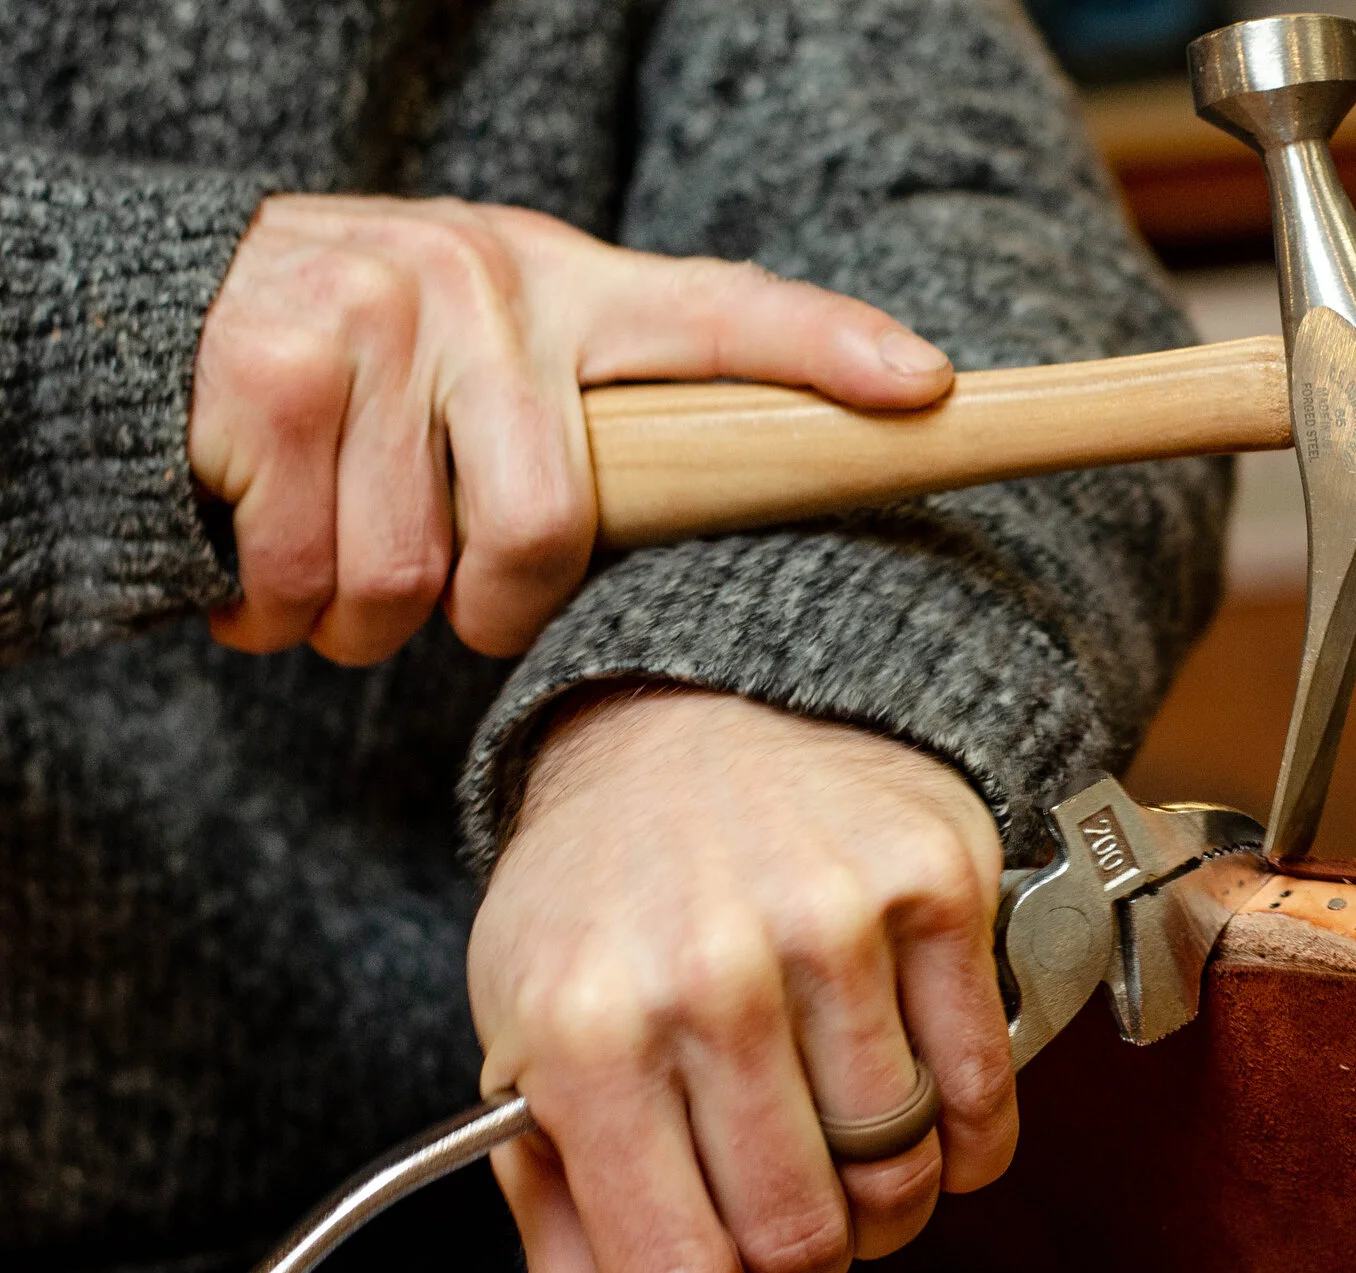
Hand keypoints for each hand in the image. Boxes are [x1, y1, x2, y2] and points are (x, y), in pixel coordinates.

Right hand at [188, 194, 954, 664]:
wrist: (146, 308)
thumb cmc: (361, 363)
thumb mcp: (489, 351)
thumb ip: (581, 422)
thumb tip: (692, 548)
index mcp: (565, 287)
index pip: (725, 312)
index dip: (826, 350)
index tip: (925, 385)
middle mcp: (480, 282)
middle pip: (544, 532)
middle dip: (489, 611)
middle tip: (448, 600)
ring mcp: (373, 316)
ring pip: (407, 578)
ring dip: (362, 624)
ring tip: (337, 576)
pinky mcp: (266, 369)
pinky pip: (301, 574)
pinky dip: (273, 612)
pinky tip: (262, 566)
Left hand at [469, 691, 1017, 1272]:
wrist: (686, 717)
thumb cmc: (601, 921)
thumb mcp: (530, 1076)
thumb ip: (579, 1268)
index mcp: (576, 1033)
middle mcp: (706, 974)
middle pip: (807, 1244)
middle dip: (803, 1270)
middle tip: (788, 1223)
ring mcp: (832, 922)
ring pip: (907, 1178)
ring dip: (885, 1204)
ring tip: (846, 1152)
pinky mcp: (936, 884)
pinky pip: (987, 1098)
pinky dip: (967, 1141)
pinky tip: (920, 1104)